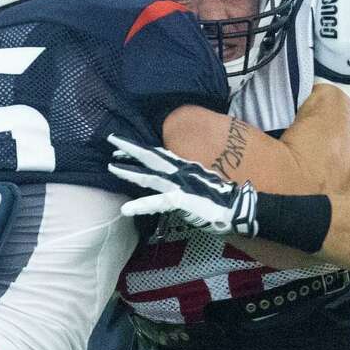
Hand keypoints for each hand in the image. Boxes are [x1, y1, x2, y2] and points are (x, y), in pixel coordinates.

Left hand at [107, 135, 258, 236]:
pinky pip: (157, 202)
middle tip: (112, 139)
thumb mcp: (202, 182)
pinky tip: (126, 209)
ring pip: (149, 176)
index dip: (142, 149)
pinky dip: (141, 206)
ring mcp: (179, 184)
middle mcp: (180, 171)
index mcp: (185, 167)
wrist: (238, 206)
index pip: (159, 155)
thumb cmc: (222, 197)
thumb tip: (177, 181)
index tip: (124, 146)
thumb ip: (187, 179)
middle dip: (131, 148)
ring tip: (111, 167)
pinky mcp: (181, 199)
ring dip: (129, 172)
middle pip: (151, 157)